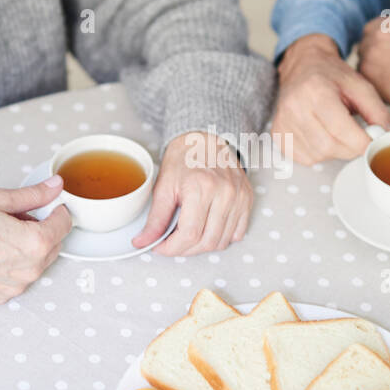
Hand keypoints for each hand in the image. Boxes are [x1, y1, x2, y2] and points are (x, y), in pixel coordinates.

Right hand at [0, 176, 72, 305]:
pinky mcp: (4, 295)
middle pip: (54, 245)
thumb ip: (33, 195)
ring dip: (29, 249)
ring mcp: (18, 285)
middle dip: (43, 230)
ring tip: (2, 237)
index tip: (49, 206)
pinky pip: (20, 277)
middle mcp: (31, 269)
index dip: (57, 211)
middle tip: (17, 220)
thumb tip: (55, 187)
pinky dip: (14, 265)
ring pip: (38, 262)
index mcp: (35, 243)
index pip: (64, 224)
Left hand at [133, 131, 252, 255]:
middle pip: (206, 242)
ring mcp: (239, 197)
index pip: (189, 234)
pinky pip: (237, 234)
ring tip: (188, 234)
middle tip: (172, 243)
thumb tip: (143, 242)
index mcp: (201, 188)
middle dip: (185, 250)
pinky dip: (221, 238)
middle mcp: (225, 193)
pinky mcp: (247, 200)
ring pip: (221, 242)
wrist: (205, 140)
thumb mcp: (164, 187)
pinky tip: (207, 227)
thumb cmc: (183, 160)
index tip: (160, 247)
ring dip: (202, 246)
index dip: (172, 248)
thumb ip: (155, 219)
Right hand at [270, 32, 389, 163]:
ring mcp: (283, 123)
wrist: (303, 66)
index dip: (362, 142)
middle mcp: (294, 107)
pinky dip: (319, 153)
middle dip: (349, 148)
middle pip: (329, 146)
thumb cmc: (331, 76)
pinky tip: (322, 135)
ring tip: (336, 131)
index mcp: (316, 91)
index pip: (341, 130)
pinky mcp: (279, 135)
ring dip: (335, 150)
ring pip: (318, 155)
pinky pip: (305, 158)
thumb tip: (385, 136)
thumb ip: (376, 111)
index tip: (372, 141)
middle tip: (356, 137)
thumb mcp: (360, 85)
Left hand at [357, 15, 389, 128]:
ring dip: (372, 71)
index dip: (378, 45)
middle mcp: (379, 31)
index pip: (374, 29)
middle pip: (365, 44)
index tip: (384, 56)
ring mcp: (370, 48)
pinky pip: (362, 78)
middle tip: (386, 72)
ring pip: (362, 61)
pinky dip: (372, 85)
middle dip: (373, 58)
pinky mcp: (365, 68)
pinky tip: (389, 90)